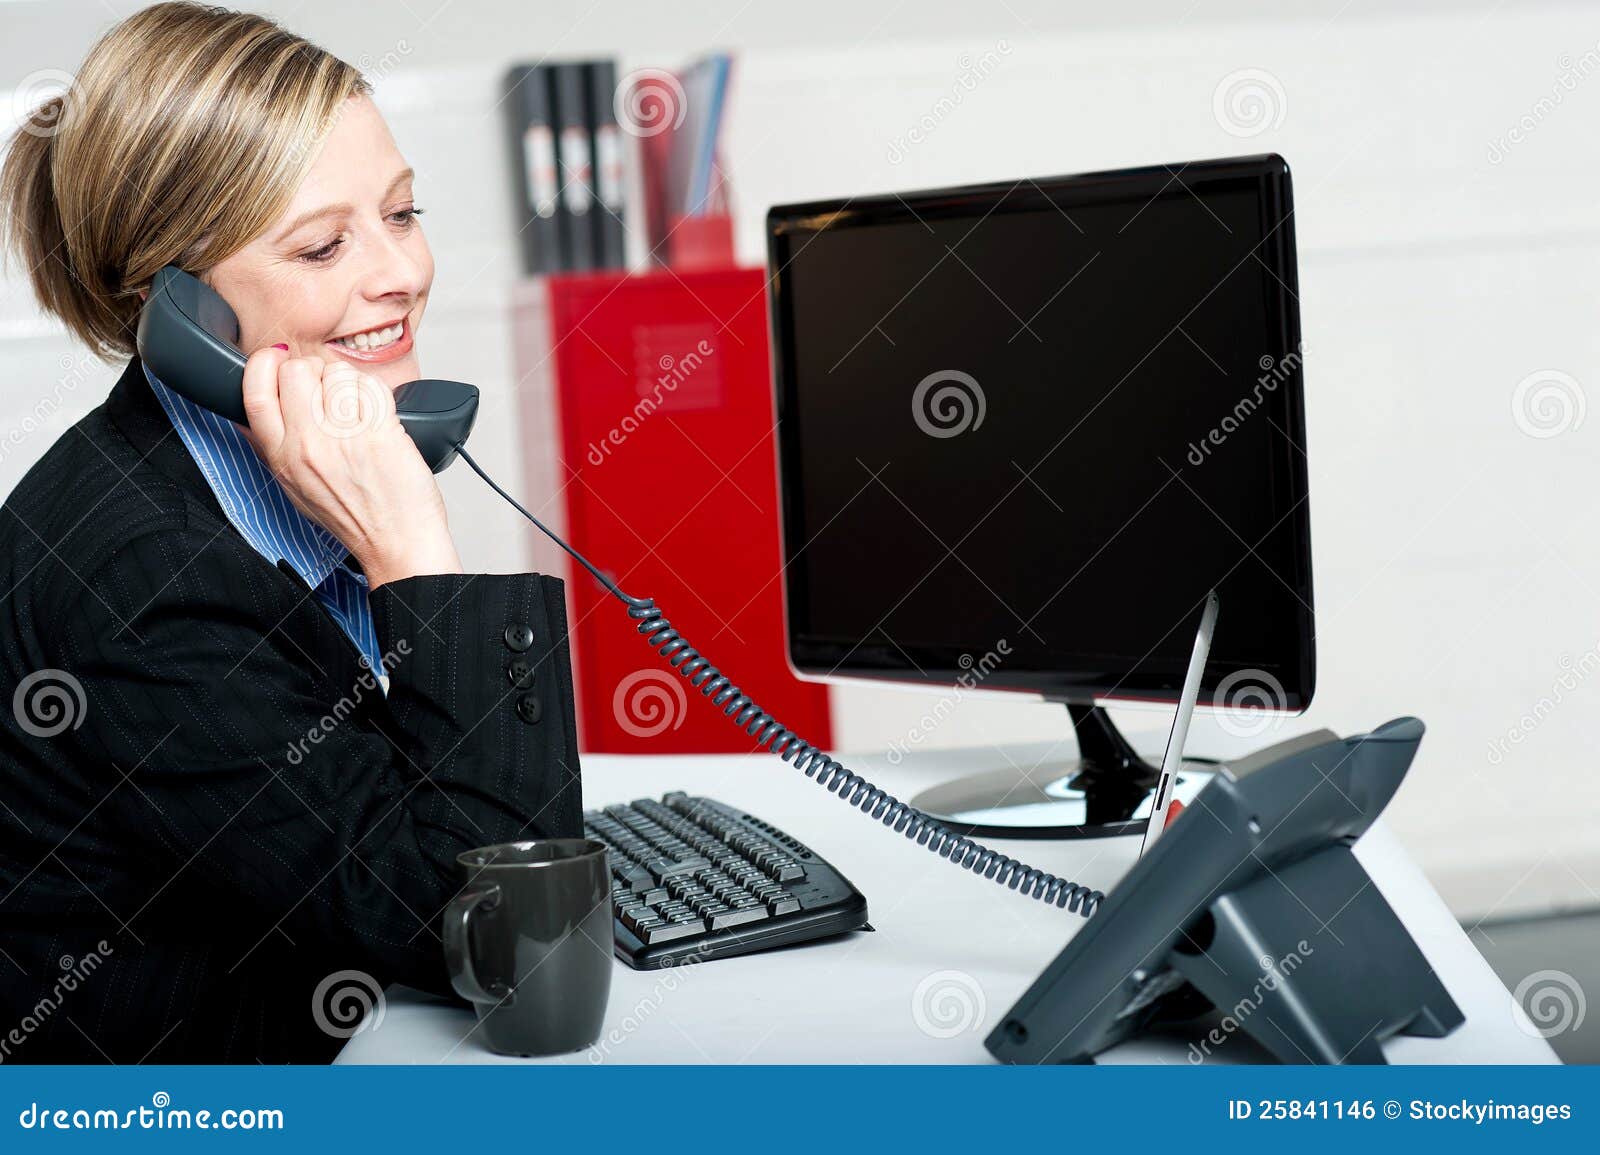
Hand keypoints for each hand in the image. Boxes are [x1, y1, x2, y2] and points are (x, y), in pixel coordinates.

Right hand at [237, 348, 462, 588]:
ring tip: (357, 408)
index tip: (278, 359)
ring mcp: (344, 437)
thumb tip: (247, 416)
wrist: (397, 542)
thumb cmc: (353, 518)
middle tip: (328, 389)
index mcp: (281, 457)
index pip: (254, 391)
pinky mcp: (380, 432)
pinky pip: (371, 386)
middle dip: (313, 369)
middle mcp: (308, 445)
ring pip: (337, 372)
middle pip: (296, 370)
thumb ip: (270, 449)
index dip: (264, 363)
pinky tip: (377, 415)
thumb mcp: (294, 487)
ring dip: (349, 381)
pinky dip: (376, 393)